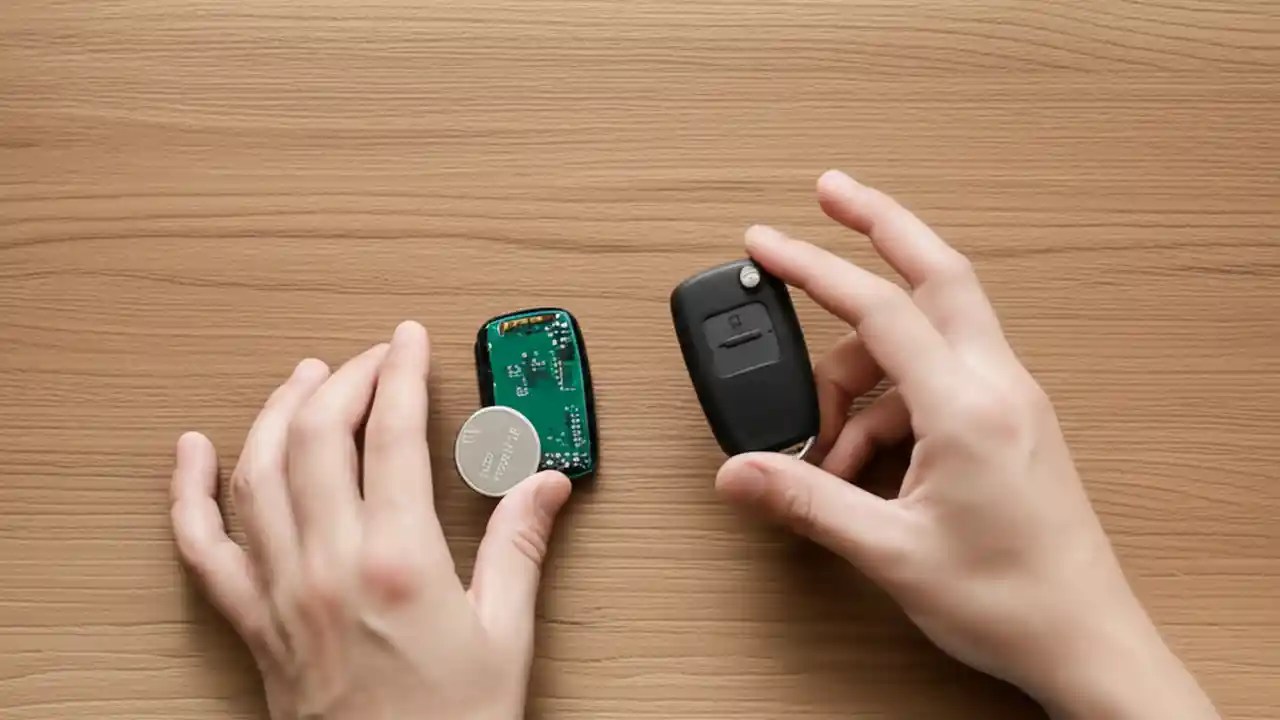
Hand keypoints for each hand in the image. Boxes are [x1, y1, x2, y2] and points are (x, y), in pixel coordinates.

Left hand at [170, 321, 571, 719]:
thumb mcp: (506, 636)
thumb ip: (520, 547)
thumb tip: (544, 482)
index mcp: (398, 562)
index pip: (392, 436)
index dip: (400, 374)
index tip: (409, 341)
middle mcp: (327, 565)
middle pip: (316, 437)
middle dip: (344, 380)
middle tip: (373, 358)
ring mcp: (281, 591)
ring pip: (256, 472)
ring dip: (276, 412)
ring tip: (304, 377)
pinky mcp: (253, 621)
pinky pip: (201, 546)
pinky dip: (188, 492)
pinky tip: (191, 453)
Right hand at [716, 171, 1216, 718]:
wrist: (1084, 640)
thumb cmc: (1010, 599)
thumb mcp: (890, 551)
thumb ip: (807, 500)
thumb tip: (740, 471)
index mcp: (969, 408)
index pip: (880, 310)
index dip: (813, 267)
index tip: (764, 242)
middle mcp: (997, 387)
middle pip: (936, 271)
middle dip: (879, 224)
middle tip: (827, 193)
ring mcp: (1009, 400)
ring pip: (929, 332)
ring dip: (864, 364)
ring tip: (824, 442)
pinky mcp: (1008, 421)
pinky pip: (940, 375)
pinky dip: (891, 398)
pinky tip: (861, 460)